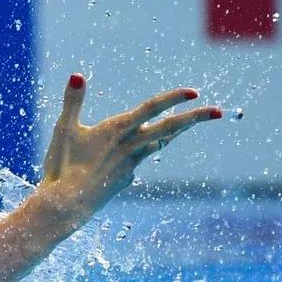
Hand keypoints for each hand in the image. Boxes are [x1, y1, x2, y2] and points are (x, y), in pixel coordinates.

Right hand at [36, 73, 222, 225]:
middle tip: (219, 112)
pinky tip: (139, 154)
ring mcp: (130, 164)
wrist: (67, 205)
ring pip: (158, 144)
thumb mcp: (64, 130)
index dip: (173, 98)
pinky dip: (143, 153)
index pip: (151, 108)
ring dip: (174, 133)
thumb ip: (72, 101)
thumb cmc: (62, 167)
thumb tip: (77, 75)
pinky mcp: (125, 178)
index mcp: (117, 130)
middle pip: (169, 128)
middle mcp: (130, 146)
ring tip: (186, 126)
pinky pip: (139, 161)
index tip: (194, 92)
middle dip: (195, 118)